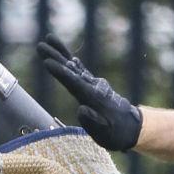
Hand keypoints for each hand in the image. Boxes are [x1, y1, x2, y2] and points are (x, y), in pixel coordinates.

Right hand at [37, 34, 142, 150]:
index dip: (60, 73)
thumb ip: (92, 123)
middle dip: (56, 57)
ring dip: (61, 54)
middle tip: (40, 45)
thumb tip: (81, 110)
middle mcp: (92, 88)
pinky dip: (71, 61)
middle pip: (71, 70)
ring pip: (74, 66)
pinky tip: (65, 54)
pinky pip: (79, 70)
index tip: (47, 62)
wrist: (132, 128)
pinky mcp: (93, 86)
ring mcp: (93, 85)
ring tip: (48, 39)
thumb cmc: (116, 134)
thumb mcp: (105, 135)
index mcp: (93, 99)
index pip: (74, 83)